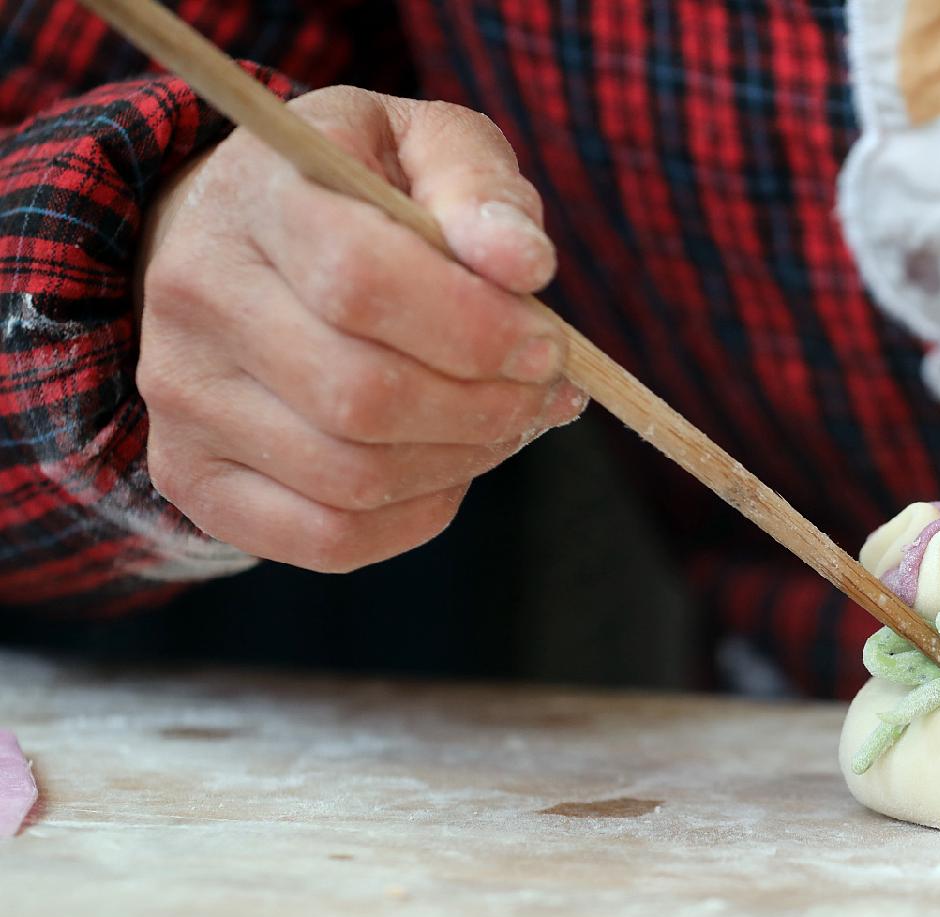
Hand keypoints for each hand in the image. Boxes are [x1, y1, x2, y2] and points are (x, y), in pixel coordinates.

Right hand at [136, 87, 583, 571]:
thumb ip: (481, 188)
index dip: (477, 327)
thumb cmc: (362, 190)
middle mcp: (194, 295)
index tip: (550, 344)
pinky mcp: (192, 476)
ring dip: (464, 460)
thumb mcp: (426, 146)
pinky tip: (451, 466)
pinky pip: (328, 539)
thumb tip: (522, 264)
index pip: (360, 280)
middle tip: (544, 389)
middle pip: (360, 395)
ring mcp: (182, 395)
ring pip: (352, 477)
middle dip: (486, 407)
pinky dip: (418, 516)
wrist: (245, 236)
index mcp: (253, 194)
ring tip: (508, 420)